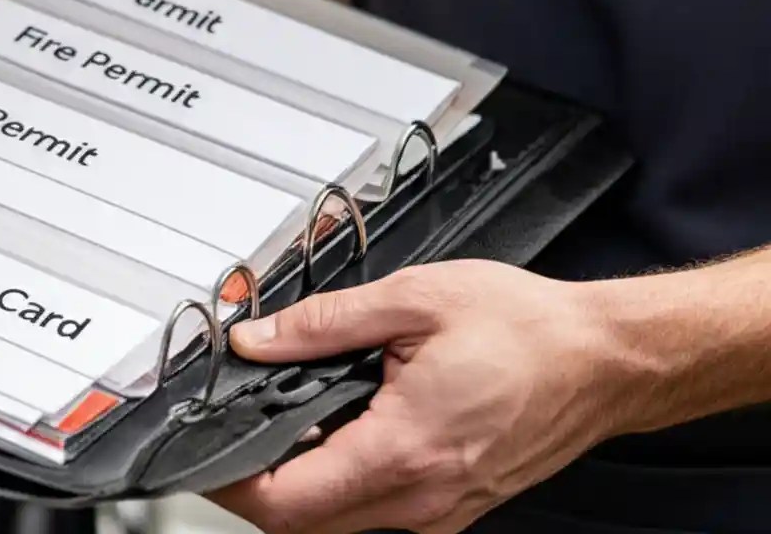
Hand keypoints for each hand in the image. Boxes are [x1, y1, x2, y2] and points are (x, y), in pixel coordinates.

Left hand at [207, 259, 639, 533]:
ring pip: (336, 523)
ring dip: (301, 483)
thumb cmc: (529, 331)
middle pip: (302, 523)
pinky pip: (375, 512)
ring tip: (297, 421)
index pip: (284, 501)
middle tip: (240, 432)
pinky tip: (348, 430)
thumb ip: (321, 324)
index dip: (229, 482)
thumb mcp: (413, 300)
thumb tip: (257, 340)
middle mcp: (420, 498)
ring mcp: (439, 512)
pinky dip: (343, 481)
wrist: (605, 360)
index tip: (206, 452)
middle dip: (257, 484)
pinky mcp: (453, 509)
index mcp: (403, 449)